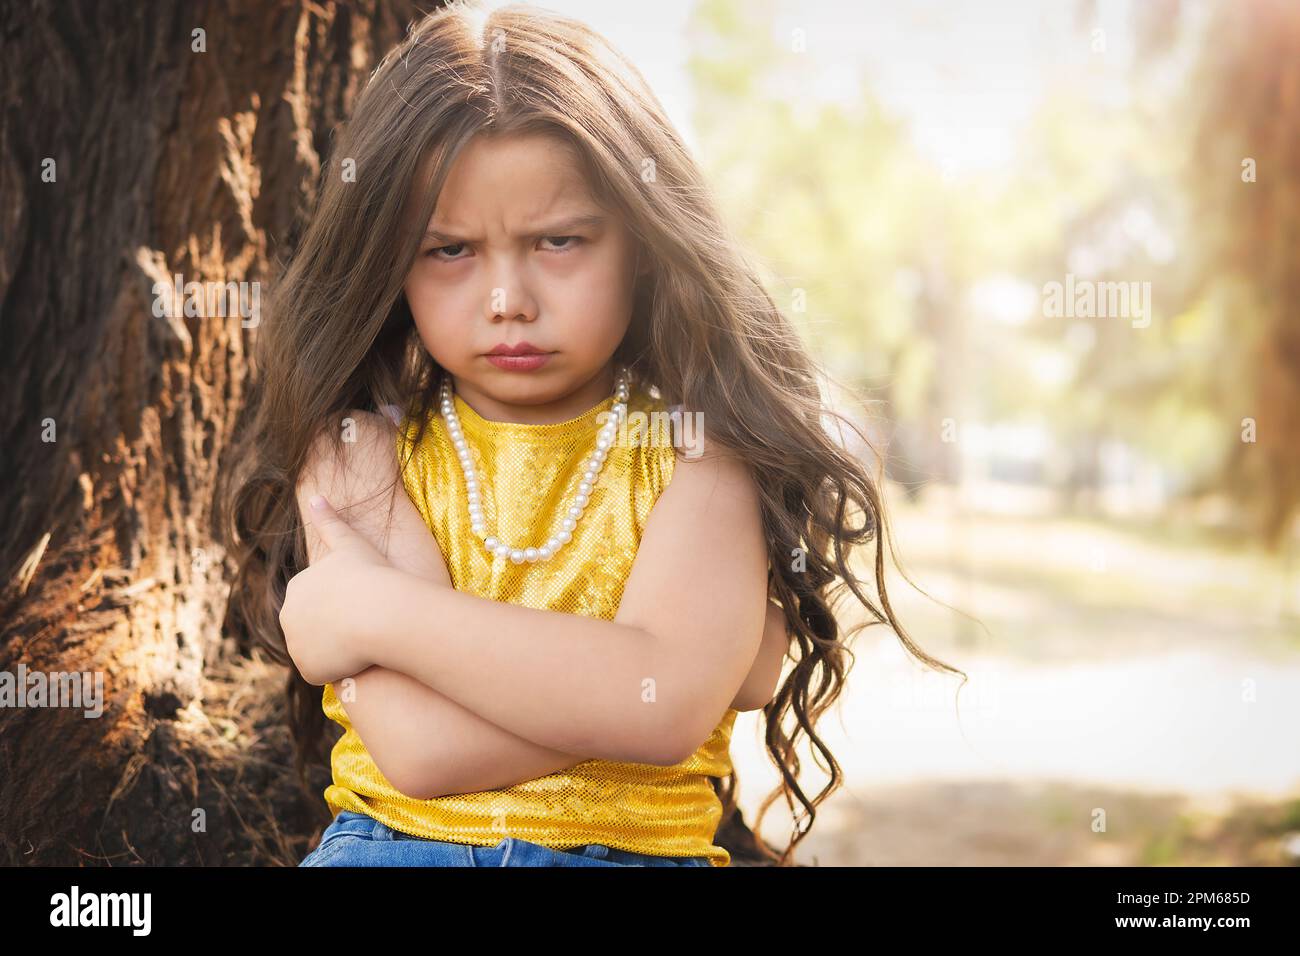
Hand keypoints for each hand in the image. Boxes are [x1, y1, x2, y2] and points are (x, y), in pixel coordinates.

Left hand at [281, 493, 393, 684]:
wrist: (380, 612)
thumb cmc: (371, 575)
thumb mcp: (350, 543)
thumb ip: (330, 521)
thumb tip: (315, 496)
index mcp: (296, 587)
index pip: (319, 601)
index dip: (344, 604)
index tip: (365, 604)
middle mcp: (288, 615)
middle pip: (315, 627)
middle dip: (336, 629)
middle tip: (367, 626)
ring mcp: (296, 644)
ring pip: (319, 650)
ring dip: (337, 650)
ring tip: (365, 642)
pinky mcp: (308, 668)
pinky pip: (323, 672)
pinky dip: (339, 669)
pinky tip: (359, 659)